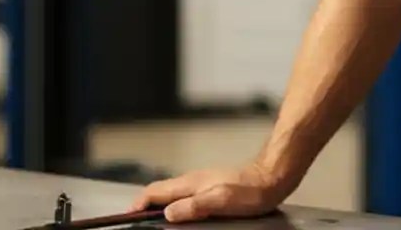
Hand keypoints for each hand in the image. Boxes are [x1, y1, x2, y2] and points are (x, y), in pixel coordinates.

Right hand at [130, 163, 292, 223]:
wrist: (272, 178)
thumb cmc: (250, 191)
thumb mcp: (220, 201)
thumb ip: (193, 206)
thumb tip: (166, 214)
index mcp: (190, 184)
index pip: (154, 191)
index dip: (138, 204)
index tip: (128, 217)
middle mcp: (193, 182)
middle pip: (160, 193)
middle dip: (145, 206)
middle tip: (137, 222)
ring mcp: (202, 184)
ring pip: (172, 194)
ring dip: (159, 207)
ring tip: (153, 221)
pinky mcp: (212, 188)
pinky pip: (186, 197)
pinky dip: (175, 206)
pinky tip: (181, 216)